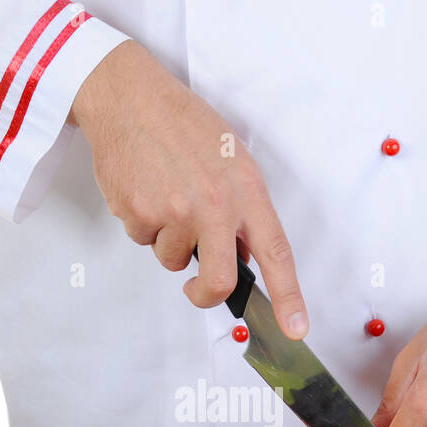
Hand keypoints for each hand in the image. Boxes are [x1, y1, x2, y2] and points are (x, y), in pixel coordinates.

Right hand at [70, 41, 307, 337]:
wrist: (130, 98)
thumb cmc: (183, 126)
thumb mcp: (232, 159)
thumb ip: (242, 207)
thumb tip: (242, 255)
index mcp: (246, 190)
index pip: (275, 253)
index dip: (288, 296)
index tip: (296, 328)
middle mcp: (215, 205)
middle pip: (219, 281)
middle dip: (205, 294)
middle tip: (196, 286)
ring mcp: (175, 211)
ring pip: (173, 259)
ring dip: (168, 240)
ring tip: (164, 194)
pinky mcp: (139, 213)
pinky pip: (143, 240)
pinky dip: (142, 223)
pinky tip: (143, 187)